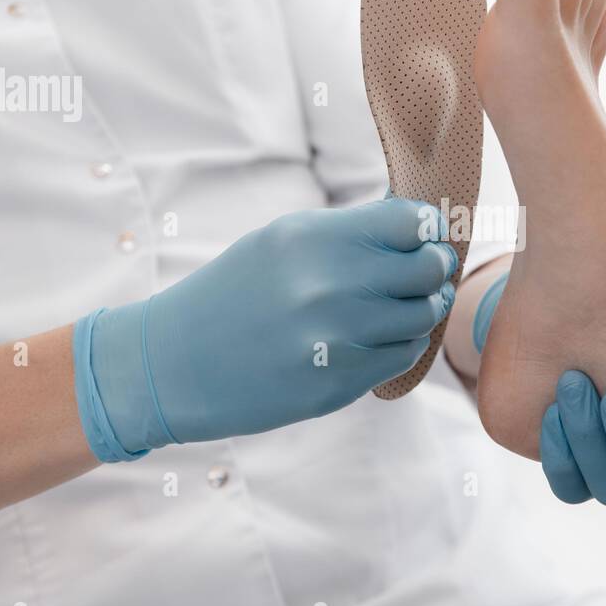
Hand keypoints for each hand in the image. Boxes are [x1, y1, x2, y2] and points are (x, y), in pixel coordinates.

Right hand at [73, 198, 457, 460]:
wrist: (174, 364)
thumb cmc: (234, 294)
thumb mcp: (282, 241)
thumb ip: (349, 231)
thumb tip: (422, 222)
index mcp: (313, 238)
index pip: (412, 222)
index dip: (425, 228)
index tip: (420, 236)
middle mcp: (330, 285)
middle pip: (428, 267)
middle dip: (431, 268)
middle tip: (419, 273)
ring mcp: (337, 338)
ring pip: (424, 314)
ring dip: (420, 308)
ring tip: (396, 306)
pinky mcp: (339, 383)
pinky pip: (404, 354)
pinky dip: (401, 343)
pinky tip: (376, 336)